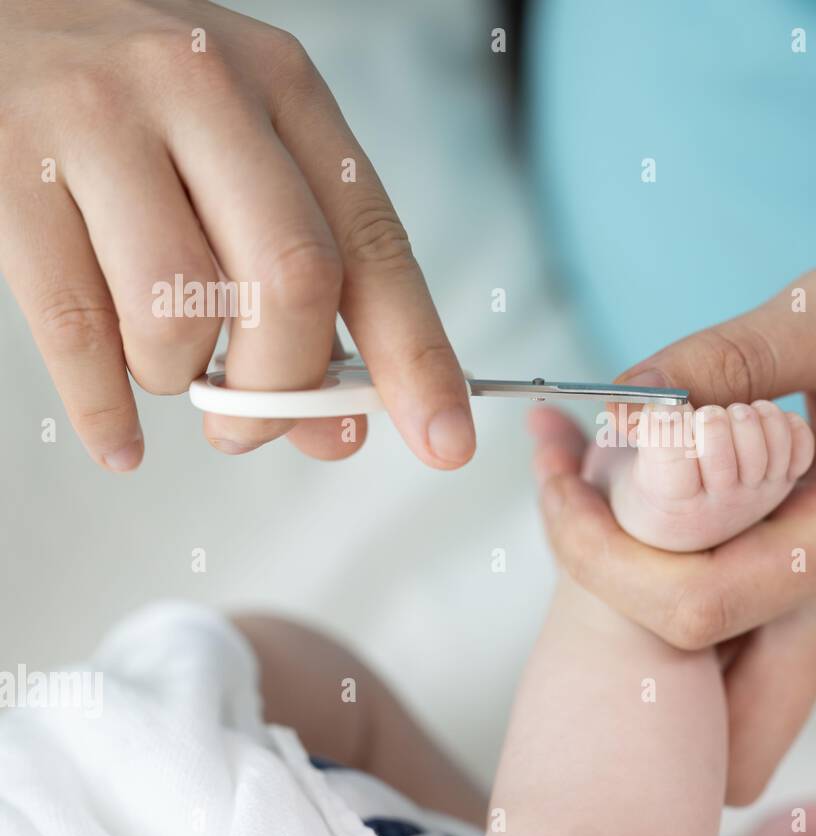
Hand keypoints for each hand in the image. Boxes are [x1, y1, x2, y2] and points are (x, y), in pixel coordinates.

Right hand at [0, 0, 474, 469]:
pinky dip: (107, 407)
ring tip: (171, 368)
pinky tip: (122, 435)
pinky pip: (75, 326)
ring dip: (184, 379)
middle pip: (291, 281)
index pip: (374, 243)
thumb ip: (296, 275)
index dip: (417, 357)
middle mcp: (203, 92)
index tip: (446, 441)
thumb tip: (333, 430)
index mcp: (284, 89)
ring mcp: (99, 121)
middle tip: (255, 425)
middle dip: (286, 387)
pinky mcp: (9, 165)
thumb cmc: (138, 99)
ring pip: (178, 308)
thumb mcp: (240, 144)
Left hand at [534, 234, 815, 801]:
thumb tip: (618, 401)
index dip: (597, 551)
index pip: (688, 610)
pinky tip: (638, 470)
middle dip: (603, 602)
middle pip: (703, 694)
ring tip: (589, 478)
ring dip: (631, 591)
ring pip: (716, 665)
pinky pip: (724, 601)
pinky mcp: (813, 555)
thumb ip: (727, 360)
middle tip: (563, 485)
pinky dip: (663, 558)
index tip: (555, 463)